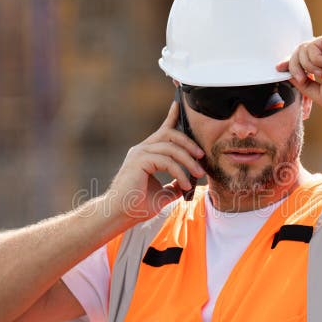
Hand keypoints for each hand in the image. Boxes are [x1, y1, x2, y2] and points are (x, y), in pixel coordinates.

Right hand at [106, 101, 204, 220]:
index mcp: (146, 154)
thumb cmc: (137, 206)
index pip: (162, 131)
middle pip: (170, 134)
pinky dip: (179, 172)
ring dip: (188, 161)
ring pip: (171, 147)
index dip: (172, 117)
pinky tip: (184, 185)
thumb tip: (188, 183)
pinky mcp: (139, 161)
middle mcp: (142, 150)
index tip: (179, 106)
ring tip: (198, 175)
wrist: (119, 215)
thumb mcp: (163, 194)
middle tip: (202, 157)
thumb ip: (174, 185)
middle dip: (189, 143)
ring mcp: (139, 154)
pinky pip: (166, 160)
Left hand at [276, 32, 321, 110]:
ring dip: (307, 65)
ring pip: (302, 48)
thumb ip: (302, 83)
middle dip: (294, 66)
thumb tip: (287, 73)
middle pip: (298, 52)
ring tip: (321, 74)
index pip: (301, 59)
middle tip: (303, 79)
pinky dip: (316, 59)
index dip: (288, 62)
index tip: (278, 68)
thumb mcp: (317, 93)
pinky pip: (312, 45)